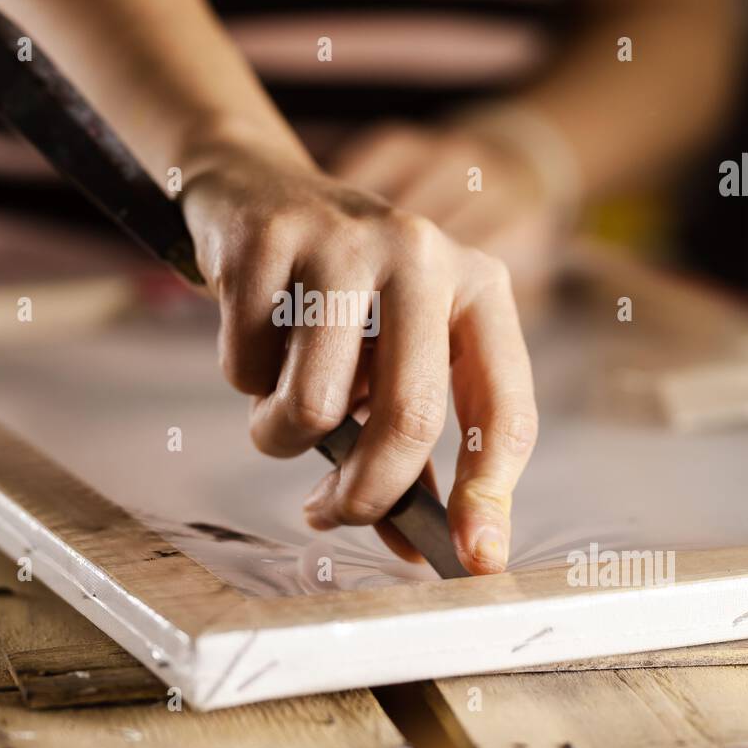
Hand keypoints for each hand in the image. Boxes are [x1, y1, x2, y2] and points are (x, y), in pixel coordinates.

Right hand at [181, 137, 536, 574]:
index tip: (474, 557)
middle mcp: (424, 252)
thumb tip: (415, 548)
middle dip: (364, 492)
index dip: (490, 491)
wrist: (256, 190)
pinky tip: (253, 340)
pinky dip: (242, 378)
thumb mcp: (393, 357)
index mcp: (477, 286)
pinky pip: (247, 366)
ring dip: (282, 433)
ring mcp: (346, 239)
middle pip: (410, 416)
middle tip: (331, 514)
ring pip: (316, 402)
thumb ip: (409, 449)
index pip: (505, 405)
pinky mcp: (270, 238)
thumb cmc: (339, 297)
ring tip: (280, 403)